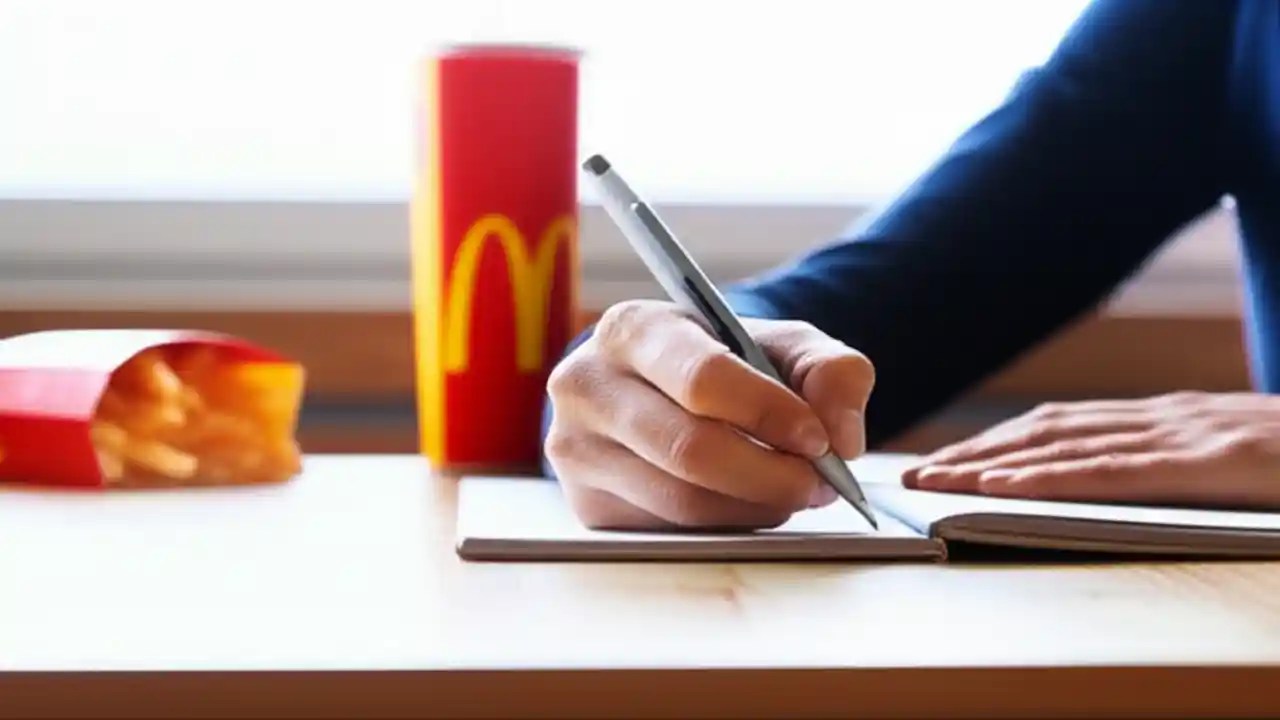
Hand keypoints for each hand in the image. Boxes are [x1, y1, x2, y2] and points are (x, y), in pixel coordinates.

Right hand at [544, 300, 874, 529]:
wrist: (659, 389)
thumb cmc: (724, 364)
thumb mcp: (781, 345)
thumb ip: (831, 371)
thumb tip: (843, 439)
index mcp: (631, 328)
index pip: (701, 379)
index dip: (768, 414)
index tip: (819, 440)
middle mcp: (586, 386)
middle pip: (690, 450)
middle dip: (770, 474)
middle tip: (820, 482)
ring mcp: (576, 451)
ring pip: (682, 502)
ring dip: (755, 506)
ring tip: (792, 490)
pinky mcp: (586, 506)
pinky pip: (670, 532)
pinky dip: (725, 525)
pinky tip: (747, 502)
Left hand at [902, 391, 1279, 509]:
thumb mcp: (1232, 459)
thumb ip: (1173, 466)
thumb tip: (1115, 483)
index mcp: (1165, 417)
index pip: (1059, 426)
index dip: (995, 441)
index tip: (943, 459)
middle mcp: (1163, 416)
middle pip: (1043, 430)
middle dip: (971, 450)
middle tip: (910, 471)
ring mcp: (1185, 433)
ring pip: (1062, 445)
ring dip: (988, 461)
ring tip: (932, 480)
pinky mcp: (1209, 460)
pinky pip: (1111, 471)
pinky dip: (1048, 478)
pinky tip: (1003, 488)